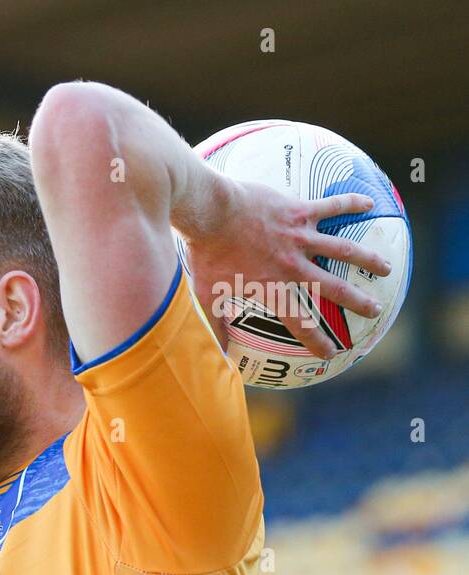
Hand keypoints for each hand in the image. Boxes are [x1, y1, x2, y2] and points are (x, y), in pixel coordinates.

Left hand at [180, 178, 391, 358]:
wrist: (209, 212)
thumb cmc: (205, 253)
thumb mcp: (205, 294)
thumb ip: (214, 323)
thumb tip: (216, 352)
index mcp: (272, 288)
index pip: (300, 323)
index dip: (317, 340)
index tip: (331, 353)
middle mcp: (292, 267)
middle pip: (333, 289)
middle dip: (357, 301)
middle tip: (374, 311)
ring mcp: (299, 238)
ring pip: (344, 250)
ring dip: (368, 259)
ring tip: (386, 268)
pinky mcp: (299, 212)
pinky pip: (332, 207)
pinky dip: (352, 204)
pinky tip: (370, 203)